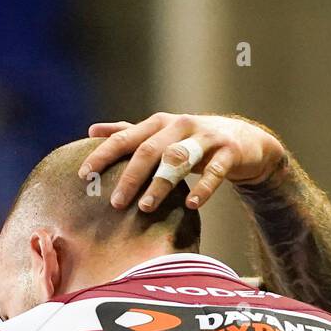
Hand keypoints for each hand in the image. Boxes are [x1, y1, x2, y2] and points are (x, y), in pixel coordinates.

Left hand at [78, 112, 285, 211]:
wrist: (245, 140)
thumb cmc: (193, 140)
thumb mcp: (161, 133)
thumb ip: (128, 132)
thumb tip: (91, 131)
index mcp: (159, 124)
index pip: (126, 138)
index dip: (104, 154)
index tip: (84, 174)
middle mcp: (180, 126)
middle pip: (150, 150)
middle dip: (131, 176)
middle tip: (116, 203)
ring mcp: (206, 138)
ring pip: (179, 159)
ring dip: (161, 183)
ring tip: (145, 206)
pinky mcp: (229, 152)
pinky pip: (215, 172)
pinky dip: (203, 188)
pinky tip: (190, 205)